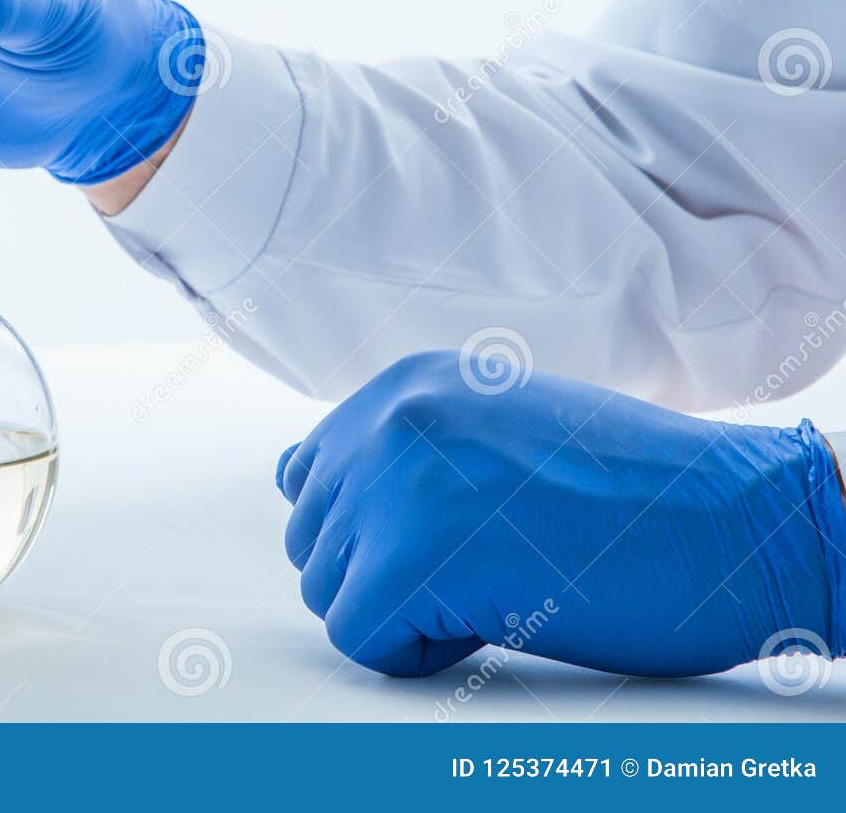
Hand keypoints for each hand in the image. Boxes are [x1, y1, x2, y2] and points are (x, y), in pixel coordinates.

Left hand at [275, 351, 845, 677]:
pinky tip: (490, 624)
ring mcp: (395, 483)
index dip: (369, 531)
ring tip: (495, 586)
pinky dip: (417, 655)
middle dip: (381, 575)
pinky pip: (359, 639)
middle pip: (313, 538)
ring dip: (401, 613)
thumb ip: (401, 449)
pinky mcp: (413, 557)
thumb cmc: (636, 492)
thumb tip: (299, 480)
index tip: (444, 541)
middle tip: (482, 569)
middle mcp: (388, 420)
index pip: (309, 473)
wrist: (741, 518)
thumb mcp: (495, 432)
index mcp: (407, 385)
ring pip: (328, 590)